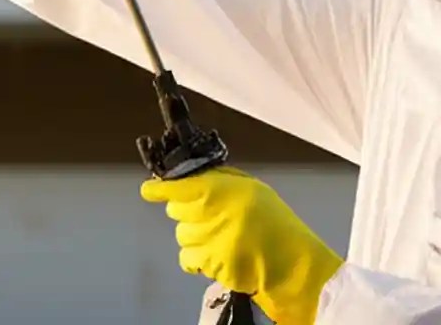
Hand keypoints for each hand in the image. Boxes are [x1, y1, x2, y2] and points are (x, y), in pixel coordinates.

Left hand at [141, 166, 342, 324]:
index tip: (149, 189)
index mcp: (225, 189)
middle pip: (176, 210)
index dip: (161, 188)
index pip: (181, 185)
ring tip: (217, 237)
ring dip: (193, 236)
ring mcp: (209, 240)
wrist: (290, 262)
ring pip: (180, 235)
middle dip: (184, 211)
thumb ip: (222, 181)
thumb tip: (192, 177)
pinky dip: (195, 258)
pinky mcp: (209, 264)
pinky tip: (213, 255)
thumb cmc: (276, 225)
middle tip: (204, 215)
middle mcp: (214, 212)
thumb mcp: (253, 190)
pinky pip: (186, 258)